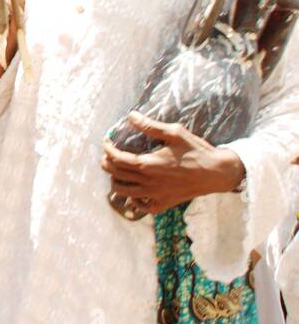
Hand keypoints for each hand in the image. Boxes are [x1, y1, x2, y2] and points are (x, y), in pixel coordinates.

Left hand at [102, 112, 245, 213]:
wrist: (217, 172)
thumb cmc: (197, 150)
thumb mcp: (175, 133)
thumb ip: (150, 126)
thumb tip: (131, 116)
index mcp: (148, 164)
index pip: (118, 159)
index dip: (108, 150)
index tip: (106, 142)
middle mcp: (149, 182)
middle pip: (117, 175)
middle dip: (108, 164)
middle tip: (108, 155)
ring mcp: (156, 194)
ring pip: (124, 192)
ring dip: (116, 181)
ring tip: (117, 172)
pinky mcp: (165, 203)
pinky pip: (143, 206)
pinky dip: (134, 200)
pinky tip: (135, 191)